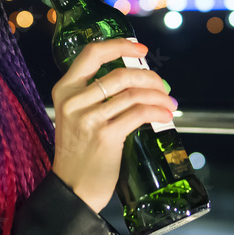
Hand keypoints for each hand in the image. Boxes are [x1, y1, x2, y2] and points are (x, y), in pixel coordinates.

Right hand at [49, 38, 176, 213]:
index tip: (141, 50)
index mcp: (64, 90)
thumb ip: (94, 96)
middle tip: (162, 85)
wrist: (72, 189)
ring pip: (133, 93)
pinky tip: (165, 115)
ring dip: (158, 95)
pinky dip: (157, 111)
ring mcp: (88, 118)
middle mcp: (73, 101)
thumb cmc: (78, 152)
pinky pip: (139, 114)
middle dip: (149, 77)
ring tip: (169, 102)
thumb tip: (136, 81)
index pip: (91, 53)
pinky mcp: (105, 136)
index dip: (119, 45)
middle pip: (120, 73)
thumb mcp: (75, 116)